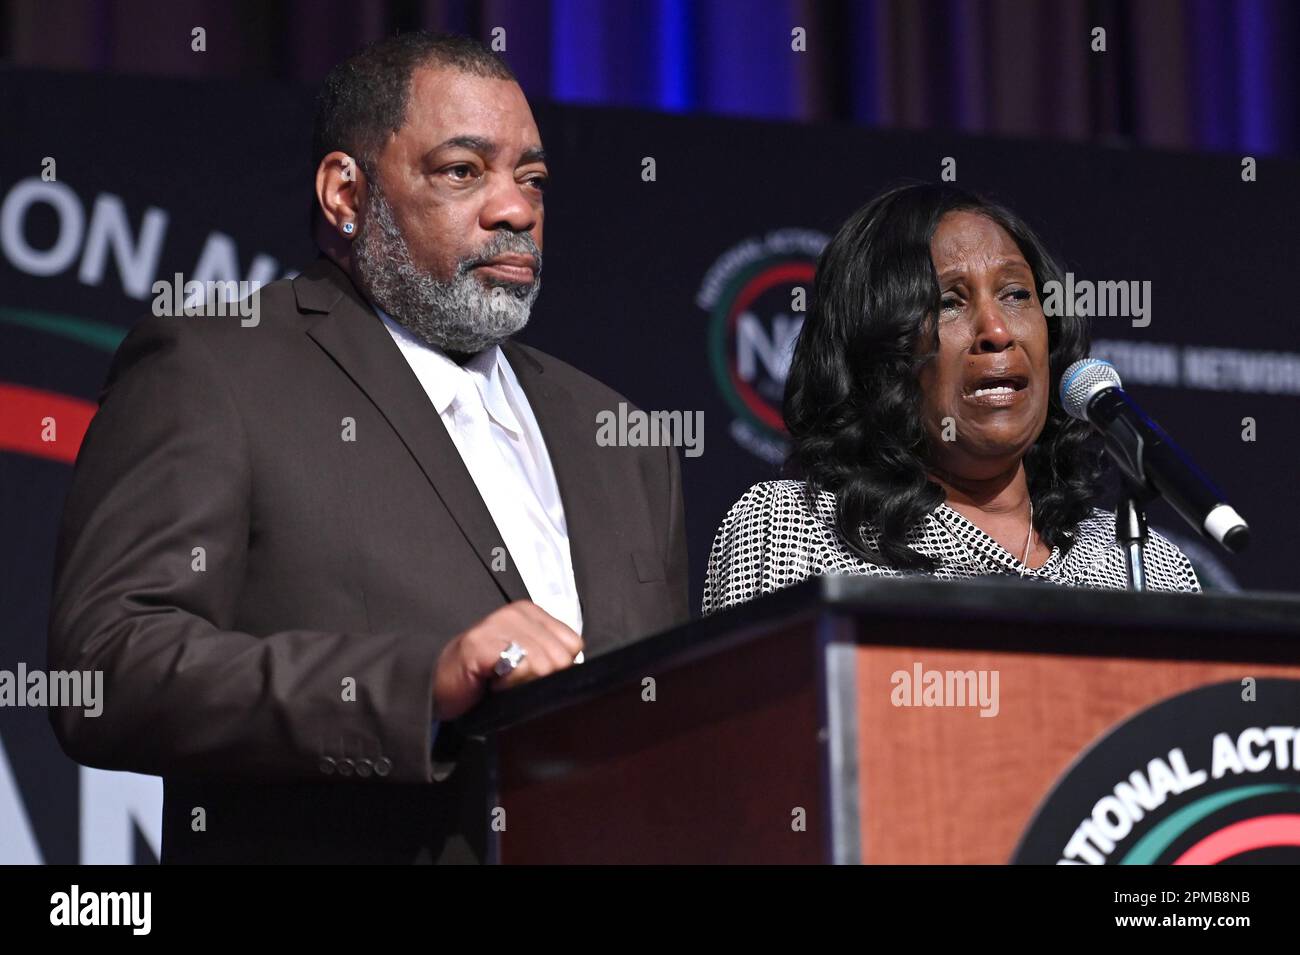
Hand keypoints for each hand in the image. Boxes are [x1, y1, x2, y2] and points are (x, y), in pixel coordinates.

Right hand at [431, 601, 582, 720]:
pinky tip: (490, 682)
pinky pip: (520, 668)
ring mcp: (497, 623)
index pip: (573, 645)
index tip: (526, 676)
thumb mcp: (524, 663)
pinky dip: (508, 686)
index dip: (555, 670)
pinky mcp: (481, 642)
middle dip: (540, 681)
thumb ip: (549, 659)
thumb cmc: (482, 680)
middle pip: (561, 658)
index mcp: (532, 613)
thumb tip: (574, 670)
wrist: (437, 688)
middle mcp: (517, 612)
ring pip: (544, 665)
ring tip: (498, 682)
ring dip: (522, 685)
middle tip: (510, 682)